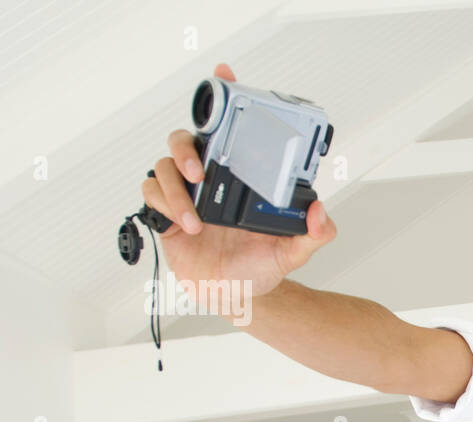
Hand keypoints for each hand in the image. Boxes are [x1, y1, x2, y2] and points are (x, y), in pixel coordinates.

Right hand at [139, 62, 336, 303]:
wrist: (238, 296)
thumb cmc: (262, 267)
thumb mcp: (294, 252)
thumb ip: (314, 234)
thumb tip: (321, 214)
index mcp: (239, 177)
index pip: (229, 132)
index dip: (223, 100)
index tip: (226, 74)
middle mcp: (211, 179)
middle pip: (185, 141)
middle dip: (187, 149)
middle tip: (200, 173)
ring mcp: (186, 195)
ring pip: (163, 167)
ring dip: (175, 189)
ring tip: (195, 220)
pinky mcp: (167, 215)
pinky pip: (151, 195)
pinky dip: (164, 205)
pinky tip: (184, 225)